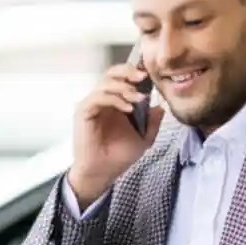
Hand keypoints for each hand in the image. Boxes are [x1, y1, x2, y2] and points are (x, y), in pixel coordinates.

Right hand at [69, 63, 164, 207]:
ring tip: (138, 98)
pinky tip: (128, 109)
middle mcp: (102, 100)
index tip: (150, 75)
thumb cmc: (119, 157)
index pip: (122, 77)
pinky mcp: (84, 111)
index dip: (134, 72)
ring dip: (124, 87)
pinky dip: (115, 99)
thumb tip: (161, 106)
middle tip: (143, 77)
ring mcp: (92, 104)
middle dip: (128, 71)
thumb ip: (152, 122)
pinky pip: (98, 97)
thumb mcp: (144, 138)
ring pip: (105, 82)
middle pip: (112, 73)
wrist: (103, 173)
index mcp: (115, 102)